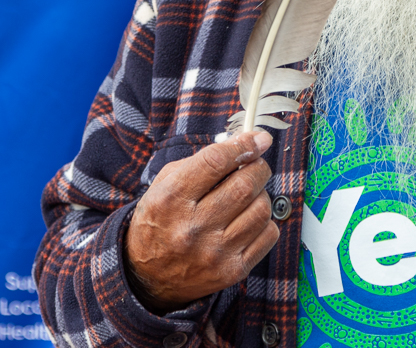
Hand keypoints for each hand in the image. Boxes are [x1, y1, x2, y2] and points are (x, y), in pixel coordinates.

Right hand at [124, 129, 278, 311]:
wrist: (147, 277)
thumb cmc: (160, 222)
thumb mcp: (164, 185)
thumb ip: (202, 162)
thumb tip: (247, 143)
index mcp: (171, 200)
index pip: (216, 162)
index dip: (243, 145)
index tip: (259, 138)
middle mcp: (192, 228)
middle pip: (245, 185)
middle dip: (258, 167)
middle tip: (256, 165)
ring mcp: (214, 253)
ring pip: (261, 210)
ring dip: (261, 195)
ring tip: (249, 196)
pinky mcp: (231, 272)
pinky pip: (268, 236)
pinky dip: (265, 222)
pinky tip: (250, 220)